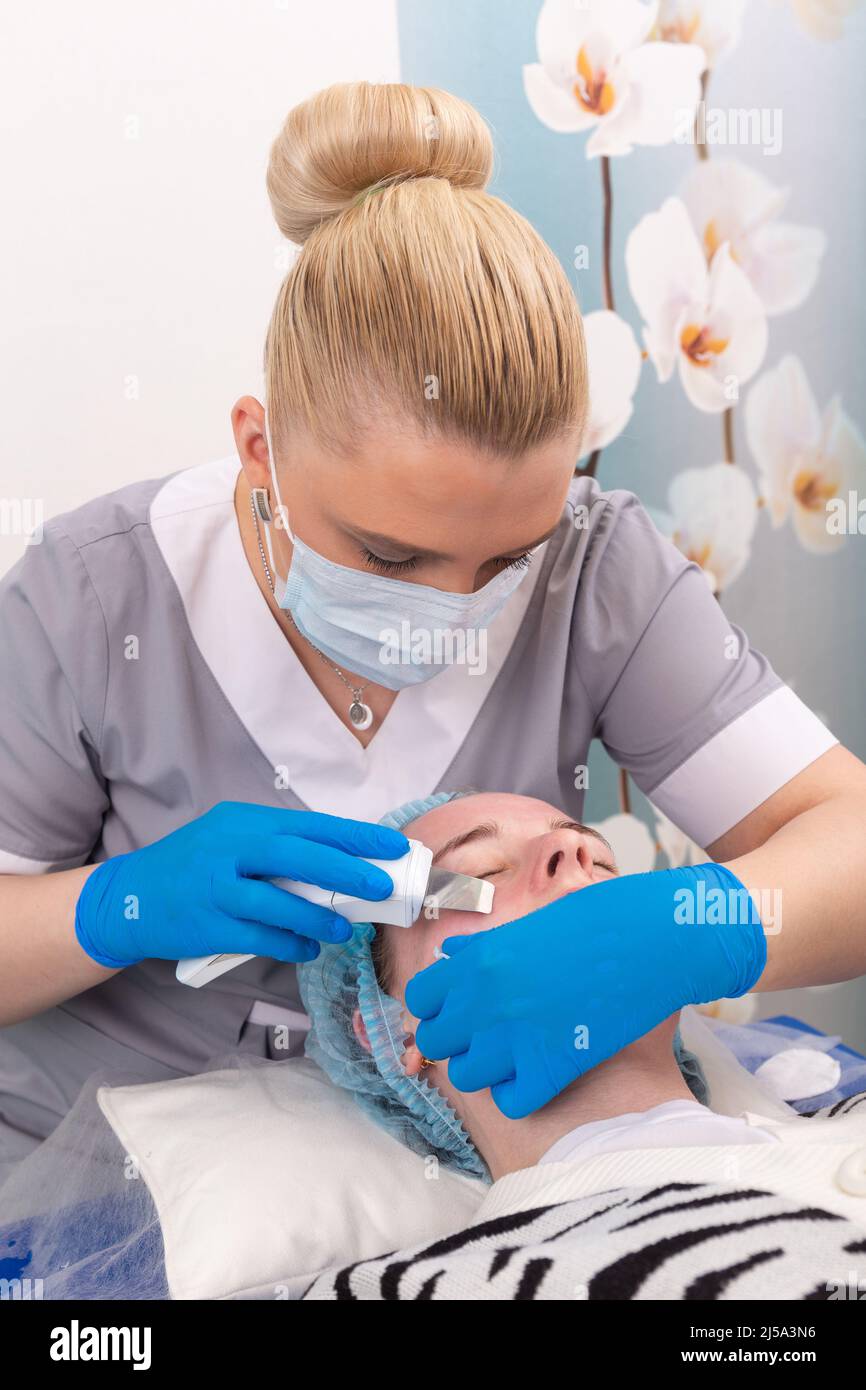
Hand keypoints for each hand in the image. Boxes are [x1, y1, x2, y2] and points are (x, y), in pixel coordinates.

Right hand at [74, 801, 407, 967]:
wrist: (128, 897)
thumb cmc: (194, 867)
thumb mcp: (231, 839)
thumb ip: (278, 848)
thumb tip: (343, 864)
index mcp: (245, 822)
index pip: (310, 825)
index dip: (355, 836)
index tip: (394, 846)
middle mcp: (230, 849)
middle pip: (297, 856)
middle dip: (346, 872)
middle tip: (381, 887)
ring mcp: (217, 888)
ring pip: (279, 902)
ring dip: (319, 917)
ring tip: (346, 928)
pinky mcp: (208, 926)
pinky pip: (260, 938)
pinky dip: (290, 944)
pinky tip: (309, 949)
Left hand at [405, 862, 766, 1118]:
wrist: (651, 938)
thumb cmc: (594, 922)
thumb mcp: (527, 924)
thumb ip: (481, 946)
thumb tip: (448, 954)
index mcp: (476, 961)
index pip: (419, 1000)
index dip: (439, 1007)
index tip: (462, 1007)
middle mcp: (484, 999)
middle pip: (435, 1043)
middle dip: (458, 1041)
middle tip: (491, 1033)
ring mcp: (514, 1035)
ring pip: (466, 1076)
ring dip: (486, 1069)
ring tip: (515, 1054)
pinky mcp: (550, 1065)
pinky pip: (509, 1101)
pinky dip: (520, 1093)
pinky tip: (540, 1072)